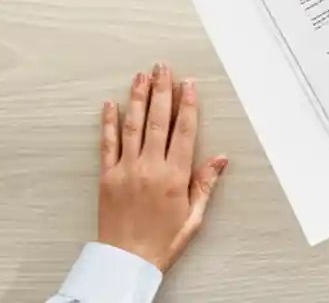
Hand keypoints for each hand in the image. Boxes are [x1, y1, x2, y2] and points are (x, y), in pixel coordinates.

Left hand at [98, 63, 228, 271]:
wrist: (127, 261)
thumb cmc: (162, 243)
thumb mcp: (193, 217)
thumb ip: (205, 185)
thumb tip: (221, 159)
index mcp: (174, 176)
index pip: (184, 131)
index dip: (187, 105)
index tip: (188, 85)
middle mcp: (150, 167)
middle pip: (158, 120)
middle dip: (161, 91)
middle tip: (163, 68)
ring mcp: (126, 169)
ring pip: (133, 125)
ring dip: (137, 98)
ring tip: (141, 76)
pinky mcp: (107, 176)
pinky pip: (107, 143)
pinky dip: (108, 122)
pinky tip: (109, 105)